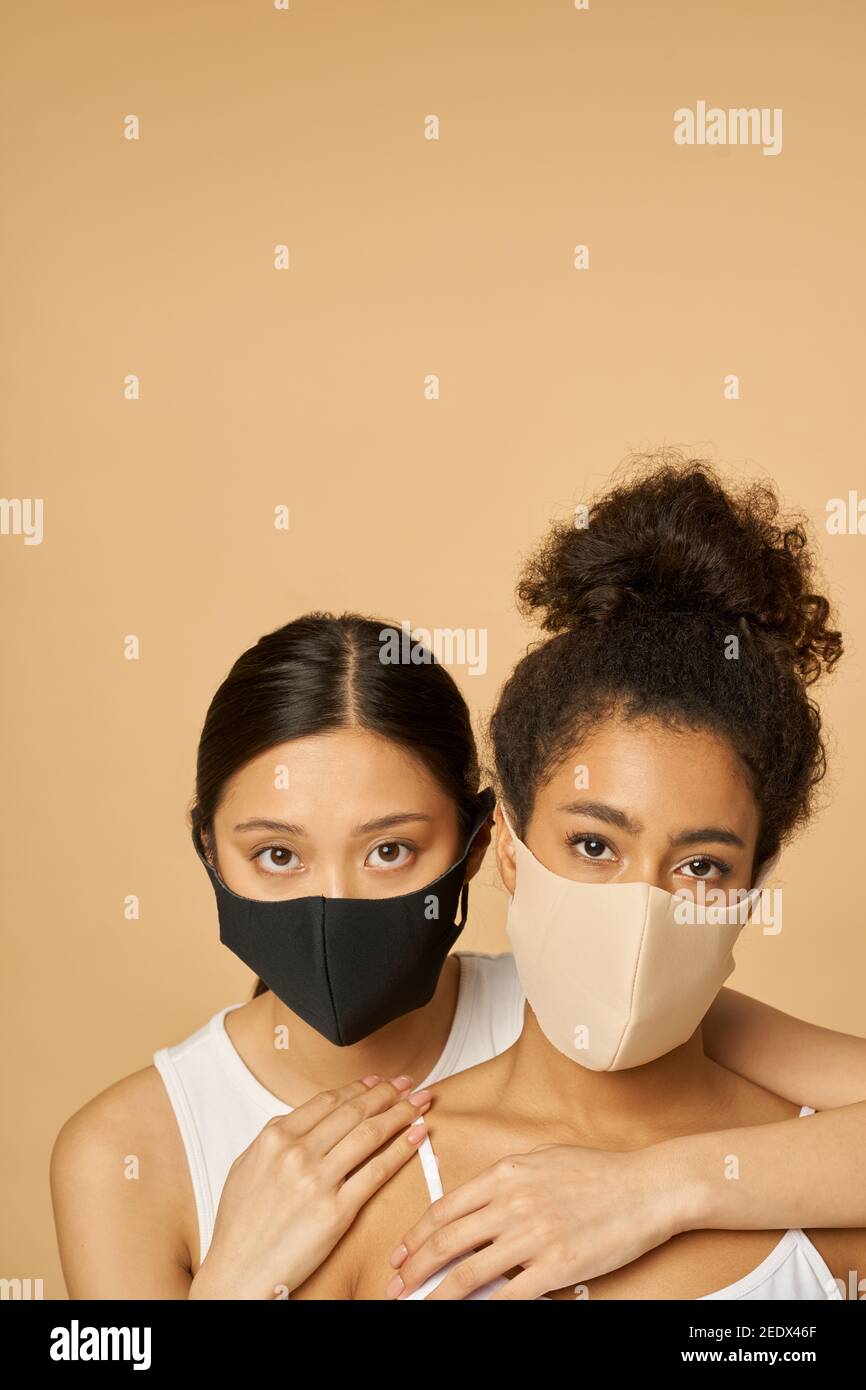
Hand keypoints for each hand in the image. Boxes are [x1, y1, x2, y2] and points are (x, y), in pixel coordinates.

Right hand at [189, 1074, 430, 1298]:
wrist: (239, 1271)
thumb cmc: (240, 1224)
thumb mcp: (246, 1166)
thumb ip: (275, 1139)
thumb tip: (302, 1120)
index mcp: (274, 1138)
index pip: (328, 1101)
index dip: (359, 1088)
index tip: (379, 1081)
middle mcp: (296, 1153)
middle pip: (354, 1112)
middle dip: (387, 1093)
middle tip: (409, 1083)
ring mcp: (317, 1181)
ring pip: (370, 1134)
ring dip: (401, 1114)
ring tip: (420, 1103)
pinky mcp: (336, 1211)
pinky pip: (376, 1172)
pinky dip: (401, 1150)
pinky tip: (417, 1137)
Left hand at [384, 1139, 692, 1299]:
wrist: (647, 1187)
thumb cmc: (599, 1172)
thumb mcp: (542, 1160)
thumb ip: (506, 1181)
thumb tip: (478, 1203)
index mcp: (506, 1176)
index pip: (446, 1209)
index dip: (417, 1235)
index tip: (401, 1253)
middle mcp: (512, 1204)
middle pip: (447, 1242)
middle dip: (415, 1267)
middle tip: (397, 1285)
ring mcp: (533, 1236)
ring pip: (469, 1273)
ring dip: (438, 1295)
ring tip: (420, 1306)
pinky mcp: (556, 1266)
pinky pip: (508, 1296)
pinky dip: (482, 1310)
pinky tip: (469, 1315)